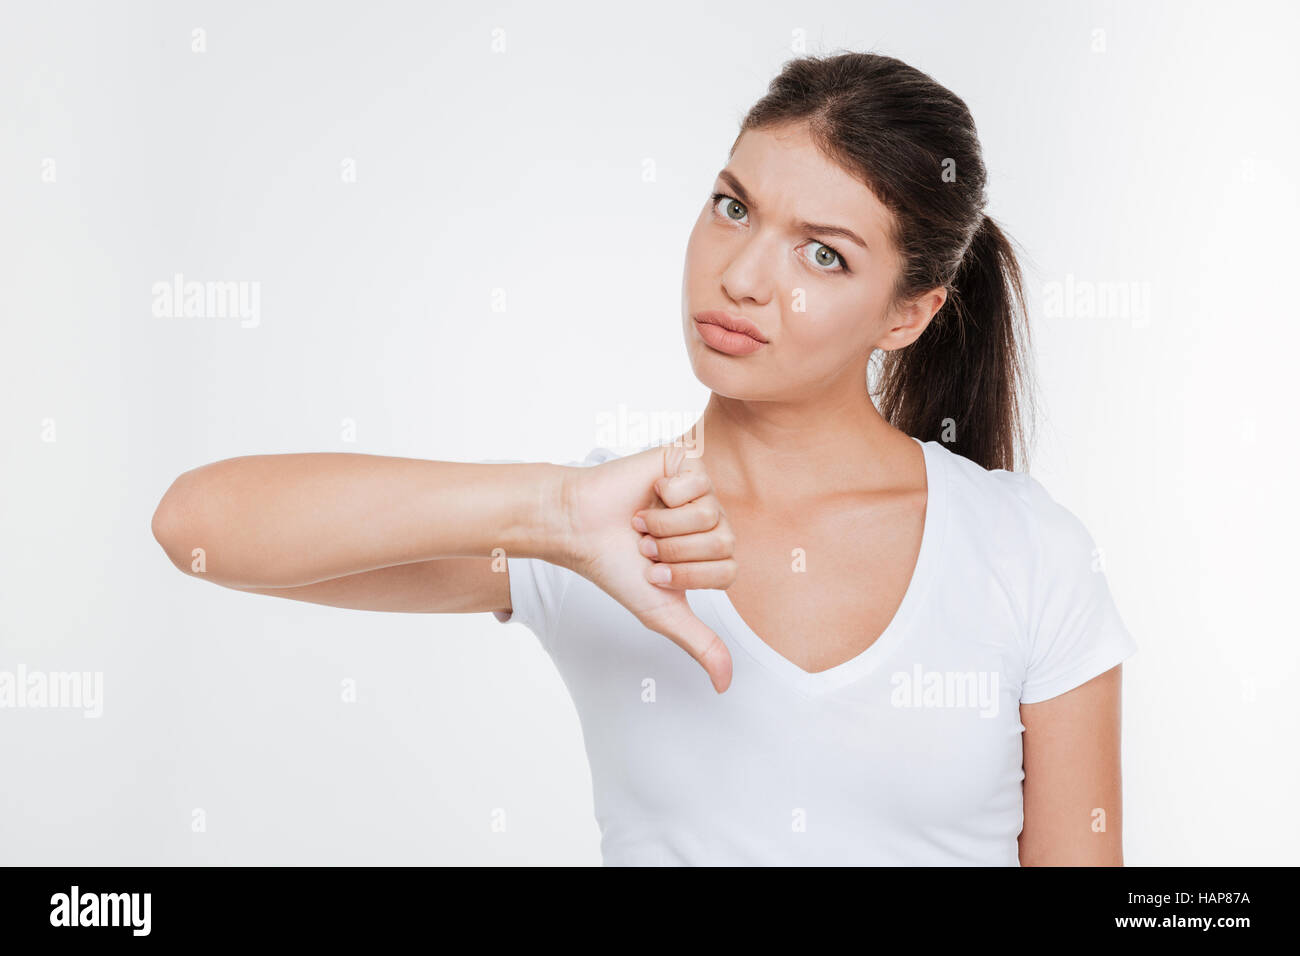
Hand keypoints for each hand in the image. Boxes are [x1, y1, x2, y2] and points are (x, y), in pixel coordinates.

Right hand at [558, 443, 735, 692]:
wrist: (578, 527)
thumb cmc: (615, 567)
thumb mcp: (660, 612)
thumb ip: (700, 643)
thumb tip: (725, 686)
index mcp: (711, 554)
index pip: (728, 570)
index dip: (687, 576)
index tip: (653, 573)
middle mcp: (712, 521)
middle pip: (724, 541)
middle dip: (675, 552)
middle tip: (646, 547)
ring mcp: (701, 490)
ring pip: (709, 513)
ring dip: (664, 525)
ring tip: (641, 523)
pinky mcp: (685, 461)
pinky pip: (695, 483)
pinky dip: (663, 495)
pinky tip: (647, 494)